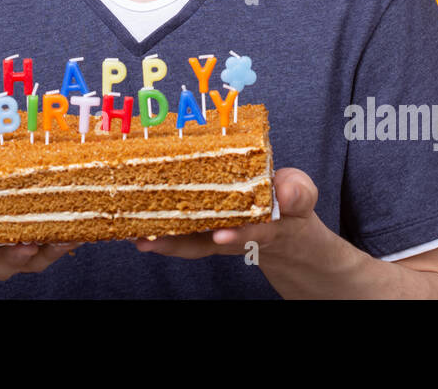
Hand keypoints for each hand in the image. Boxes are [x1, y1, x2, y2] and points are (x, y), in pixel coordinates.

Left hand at [132, 167, 346, 272]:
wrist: (285, 227)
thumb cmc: (289, 201)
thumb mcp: (301, 194)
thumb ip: (297, 193)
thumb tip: (286, 194)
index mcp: (264, 224)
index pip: (251, 232)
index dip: (237, 234)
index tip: (221, 236)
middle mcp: (234, 234)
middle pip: (205, 244)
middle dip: (177, 243)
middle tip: (151, 240)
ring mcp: (217, 233)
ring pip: (188, 242)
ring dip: (162, 240)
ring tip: (135, 236)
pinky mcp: (204, 229)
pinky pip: (181, 234)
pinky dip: (160, 232)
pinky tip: (136, 225)